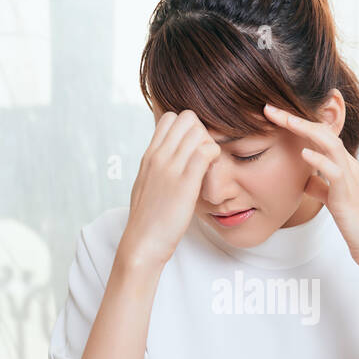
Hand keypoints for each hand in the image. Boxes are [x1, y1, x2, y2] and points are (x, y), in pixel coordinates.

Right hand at [119, 110, 220, 270]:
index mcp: (149, 155)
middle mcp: (158, 156)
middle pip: (186, 117)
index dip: (186, 128)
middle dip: (201, 130)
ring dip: (210, 143)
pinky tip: (212, 174)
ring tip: (210, 165)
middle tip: (205, 154)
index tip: (193, 147)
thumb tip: (165, 159)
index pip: (170, 117)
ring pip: (198, 130)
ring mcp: (171, 167)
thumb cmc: (148, 217)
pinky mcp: (185, 183)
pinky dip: (215, 157)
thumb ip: (156, 167)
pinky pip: (206, 152)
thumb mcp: (147, 184)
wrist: (143, 242)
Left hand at [262, 102, 358, 273]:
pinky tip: (303, 154)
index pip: (320, 136)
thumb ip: (320, 186)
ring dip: (306, 130)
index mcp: (344, 165)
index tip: (273, 116)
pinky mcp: (348, 196)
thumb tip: (304, 178)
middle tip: (270, 109)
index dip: (297, 124)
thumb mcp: (332, 200)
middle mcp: (349, 166)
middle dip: (296, 119)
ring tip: (284, 120)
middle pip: (323, 132)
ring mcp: (351, 179)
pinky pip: (335, 172)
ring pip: (331, 144)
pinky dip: (319, 160)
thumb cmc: (355, 223)